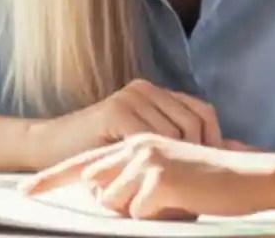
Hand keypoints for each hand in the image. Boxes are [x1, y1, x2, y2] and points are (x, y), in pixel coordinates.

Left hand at [22, 134, 274, 219]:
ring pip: (116, 205)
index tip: (24, 191)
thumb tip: (101, 193)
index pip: (85, 163)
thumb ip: (132, 177)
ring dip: (142, 213)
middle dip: (121, 206)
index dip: (51, 178)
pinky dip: (159, 218)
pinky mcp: (157, 180)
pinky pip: (139, 215)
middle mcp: (136, 146)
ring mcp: (146, 161)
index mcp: (136, 141)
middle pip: (98, 190)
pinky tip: (182, 205)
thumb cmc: (209, 181)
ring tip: (174, 202)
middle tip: (165, 199)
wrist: (247, 178)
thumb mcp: (165, 172)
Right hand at [26, 80, 224, 168]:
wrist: (52, 147)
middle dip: (198, 153)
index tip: (213, 167)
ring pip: (173, 134)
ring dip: (175, 163)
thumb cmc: (98, 151)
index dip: (213, 139)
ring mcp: (130, 98)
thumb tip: (222, 154)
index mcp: (156, 93)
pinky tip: (152, 181)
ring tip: (174, 185)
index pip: (202, 112)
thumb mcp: (142, 143)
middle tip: (196, 181)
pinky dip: (153, 163)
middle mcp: (146, 89)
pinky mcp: (115, 111)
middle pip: (192, 122)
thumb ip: (173, 143)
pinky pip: (148, 139)